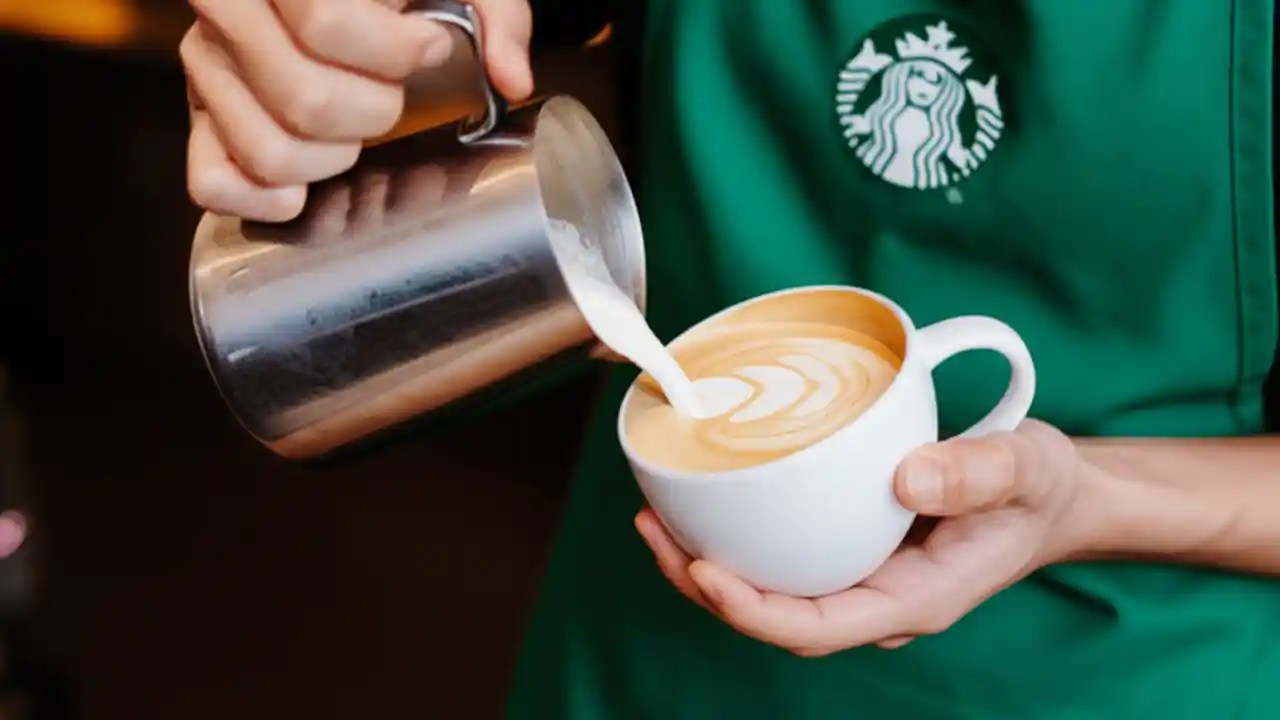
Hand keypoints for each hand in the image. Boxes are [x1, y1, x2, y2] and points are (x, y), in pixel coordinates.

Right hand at [180, 0, 532, 221]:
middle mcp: (227, 12)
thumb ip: (494, 12)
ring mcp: (207, 70)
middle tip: (392, 92)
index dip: (398, 50)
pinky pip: (210, 182)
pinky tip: (308, 185)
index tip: (432, 44)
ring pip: (269, 152)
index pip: (324, 23)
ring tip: (355, 126)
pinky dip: (264, 197)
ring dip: (334, 158)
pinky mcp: (202, 120)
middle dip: (375, 111)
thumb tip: (512, 78)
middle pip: (305, 99)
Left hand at [635, 420, 1094, 656]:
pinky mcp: (851, 547)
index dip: (752, 611)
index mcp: (913, 599)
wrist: (1052, 498)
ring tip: (656, 516)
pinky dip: (740, 536)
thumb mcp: (1026, 469)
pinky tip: (707, 501)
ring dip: (708, 562)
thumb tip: (905, 478)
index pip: (816, 628)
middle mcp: (877, 597)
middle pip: (774, 615)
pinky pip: (785, 557)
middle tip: (653, 528)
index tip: (704, 570)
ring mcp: (862, 575)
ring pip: (771, 589)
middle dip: (704, 585)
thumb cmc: (1039, 489)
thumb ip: (976, 475)